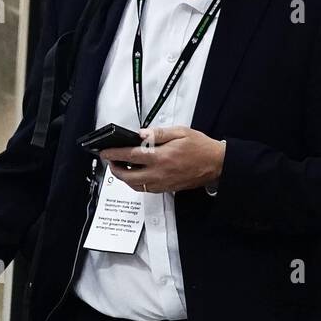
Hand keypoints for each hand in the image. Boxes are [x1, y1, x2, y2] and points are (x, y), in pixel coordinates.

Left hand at [99, 126, 224, 193]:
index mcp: (161, 157)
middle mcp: (159, 173)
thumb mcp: (180, 132)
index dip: (114, 154)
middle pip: (127, 176)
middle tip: (110, 160)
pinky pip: (145, 188)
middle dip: (114, 169)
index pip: (130, 156)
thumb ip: (158, 134)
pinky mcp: (165, 189)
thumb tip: (140, 135)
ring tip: (120, 166)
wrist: (215, 164)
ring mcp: (162, 183)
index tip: (104, 151)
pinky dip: (135, 182)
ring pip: (135, 185)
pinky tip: (135, 173)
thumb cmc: (200, 147)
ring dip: (124, 177)